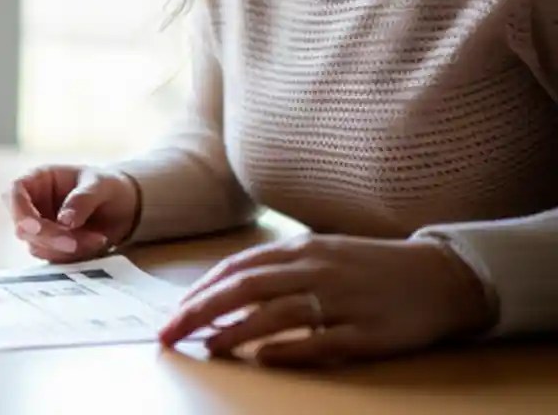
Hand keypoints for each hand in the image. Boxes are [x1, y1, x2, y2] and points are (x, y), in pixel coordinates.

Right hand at [7, 165, 140, 262]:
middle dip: (49, 237)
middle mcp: (34, 204)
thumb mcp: (101, 185)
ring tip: (97, 238)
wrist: (125, 208)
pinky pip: (54, 258)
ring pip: (38, 246)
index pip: (14, 192)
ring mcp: (41, 228)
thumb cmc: (108, 186)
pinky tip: (95, 243)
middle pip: (23, 226)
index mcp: (39, 180)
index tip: (35, 227)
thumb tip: (63, 220)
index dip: (19, 210)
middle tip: (76, 242)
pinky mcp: (52, 247)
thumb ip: (83, 199)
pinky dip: (74, 256)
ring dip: (66, 249)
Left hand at [158, 235, 493, 366]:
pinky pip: (321, 342)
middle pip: (245, 288)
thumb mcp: (319, 254)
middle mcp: (316, 269)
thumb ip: (275, 270)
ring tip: (206, 347)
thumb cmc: (369, 268)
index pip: (236, 268)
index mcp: (301, 249)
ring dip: (235, 332)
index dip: (200, 290)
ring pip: (276, 314)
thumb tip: (223, 293)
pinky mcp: (367, 332)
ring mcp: (342, 300)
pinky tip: (262, 360)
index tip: (173, 312)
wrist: (440, 276)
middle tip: (170, 333)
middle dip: (200, 311)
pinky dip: (288, 351)